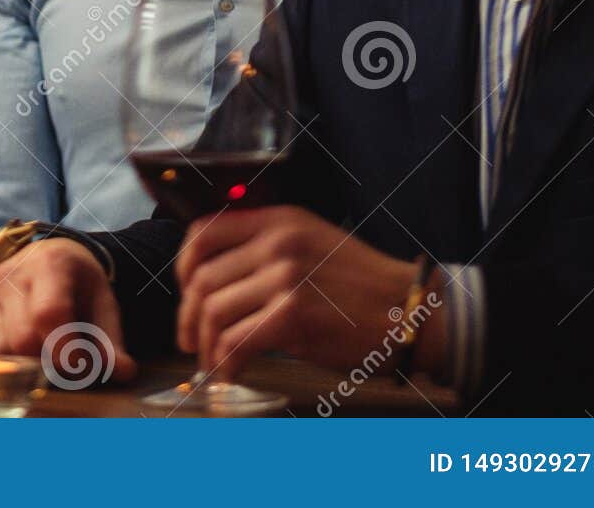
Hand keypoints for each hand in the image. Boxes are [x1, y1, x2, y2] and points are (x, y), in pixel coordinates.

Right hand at [0, 238, 135, 382]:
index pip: (48, 314)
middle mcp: (9, 273)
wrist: (48, 258)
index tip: (79, 366)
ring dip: (18, 367)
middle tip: (60, 366)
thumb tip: (122, 372)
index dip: (65, 350)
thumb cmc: (77, 285)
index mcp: (49, 264)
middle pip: (20, 339)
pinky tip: (14, 355)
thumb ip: (110, 340)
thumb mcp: (102, 305)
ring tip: (38, 359)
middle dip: (44, 364)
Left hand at [175, 205, 448, 380]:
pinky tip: (232, 373)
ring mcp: (285, 278)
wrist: (410, 311)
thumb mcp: (313, 243)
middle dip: (188, 317)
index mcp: (279, 221)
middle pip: (203, 279)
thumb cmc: (361, 286)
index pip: (204, 232)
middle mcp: (277, 242)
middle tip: (190, 341)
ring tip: (213, 362)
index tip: (185, 294)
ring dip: (206, 345)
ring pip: (214, 312)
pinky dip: (226, 362)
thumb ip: (267, 250)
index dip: (183, 266)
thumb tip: (217, 280)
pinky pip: (237, 341)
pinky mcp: (294, 316)